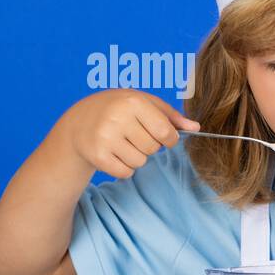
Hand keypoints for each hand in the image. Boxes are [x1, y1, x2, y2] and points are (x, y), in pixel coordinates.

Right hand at [63, 89, 199, 178]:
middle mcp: (118, 118)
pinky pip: (126, 172)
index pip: (166, 133)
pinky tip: (113, 154)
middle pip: (153, 149)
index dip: (169, 139)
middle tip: (132, 135)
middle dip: (148, 146)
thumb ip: (171, 116)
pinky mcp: (97, 156)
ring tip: (121, 143)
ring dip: (135, 157)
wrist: (77, 122)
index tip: (163, 136)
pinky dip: (123, 168)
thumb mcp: (143, 103)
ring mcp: (105, 138)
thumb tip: (197, 128)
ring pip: (140, 162)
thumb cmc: (118, 109)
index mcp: (133, 102)